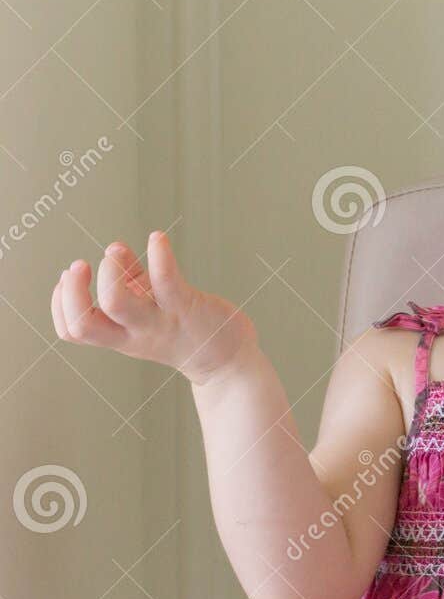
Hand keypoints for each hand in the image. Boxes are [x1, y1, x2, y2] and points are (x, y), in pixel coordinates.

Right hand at [51, 231, 258, 384]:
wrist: (228, 359)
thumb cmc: (184, 329)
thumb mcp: (149, 308)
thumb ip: (130, 280)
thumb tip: (114, 248)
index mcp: (121, 336)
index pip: (73, 330)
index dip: (60, 304)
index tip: (66, 280)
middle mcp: (137, 334)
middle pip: (85, 322)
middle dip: (73, 289)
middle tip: (80, 265)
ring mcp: (161, 322)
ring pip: (117, 303)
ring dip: (109, 270)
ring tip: (115, 251)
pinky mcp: (188, 307)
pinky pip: (166, 280)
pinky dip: (158, 254)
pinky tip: (158, 238)